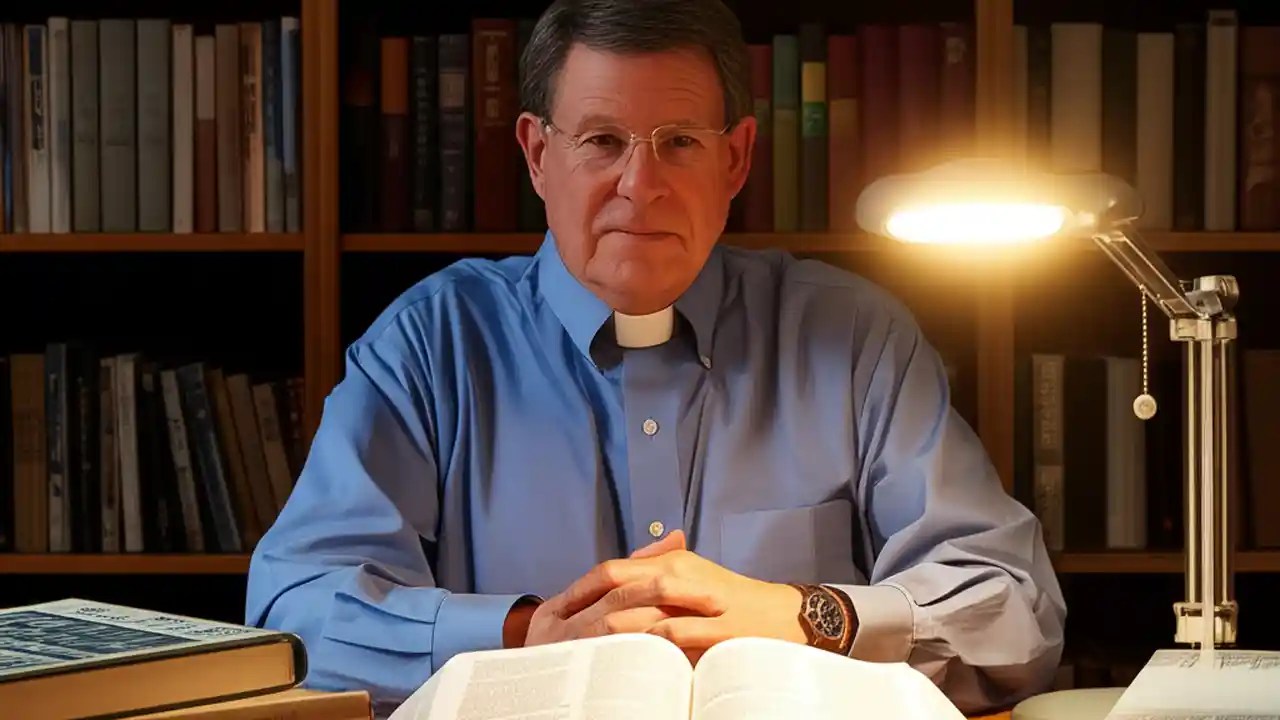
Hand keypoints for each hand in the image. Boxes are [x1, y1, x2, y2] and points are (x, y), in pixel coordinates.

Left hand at [533, 531, 807, 663]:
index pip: (613, 570)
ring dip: (610, 632)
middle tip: (562, 636)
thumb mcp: (692, 575)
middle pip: (619, 588)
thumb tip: (620, 572)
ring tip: (585, 651)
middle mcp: (680, 576)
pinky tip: (628, 661)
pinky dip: (648, 647)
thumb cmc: (732, 597)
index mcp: (671, 563)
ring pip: (642, 611)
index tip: (556, 609)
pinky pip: (673, 635)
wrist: (780, 615)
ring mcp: (698, 602)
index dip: (581, 588)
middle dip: (586, 613)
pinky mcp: (715, 627)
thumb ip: (654, 570)